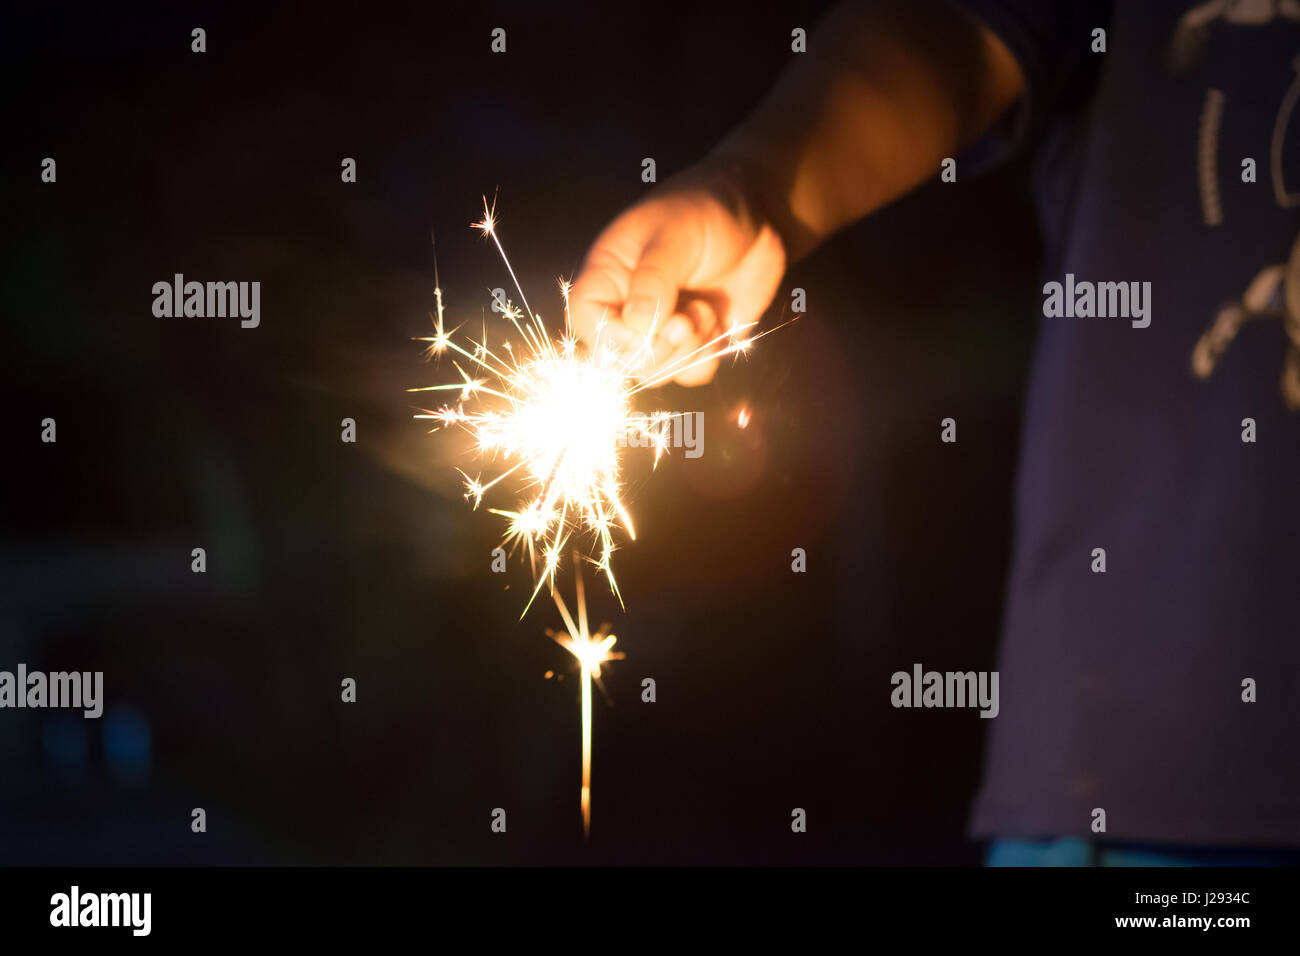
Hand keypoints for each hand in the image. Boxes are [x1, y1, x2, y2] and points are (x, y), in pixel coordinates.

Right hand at [569, 165, 785, 384]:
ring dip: (686, 352)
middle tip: (688, 321)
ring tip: (706, 311)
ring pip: (655, 372)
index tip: (649, 325)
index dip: (611, 336)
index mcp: (610, 273)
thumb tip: (638, 326)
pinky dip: (706, 358)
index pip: (585, 319)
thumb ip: (654, 279)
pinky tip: (720, 324)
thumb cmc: (707, 210)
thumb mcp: (677, 234)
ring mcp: (662, 326)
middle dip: (657, 350)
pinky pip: (690, 373)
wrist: (760, 215)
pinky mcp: (695, 340)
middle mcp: (629, 305)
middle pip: (619, 357)